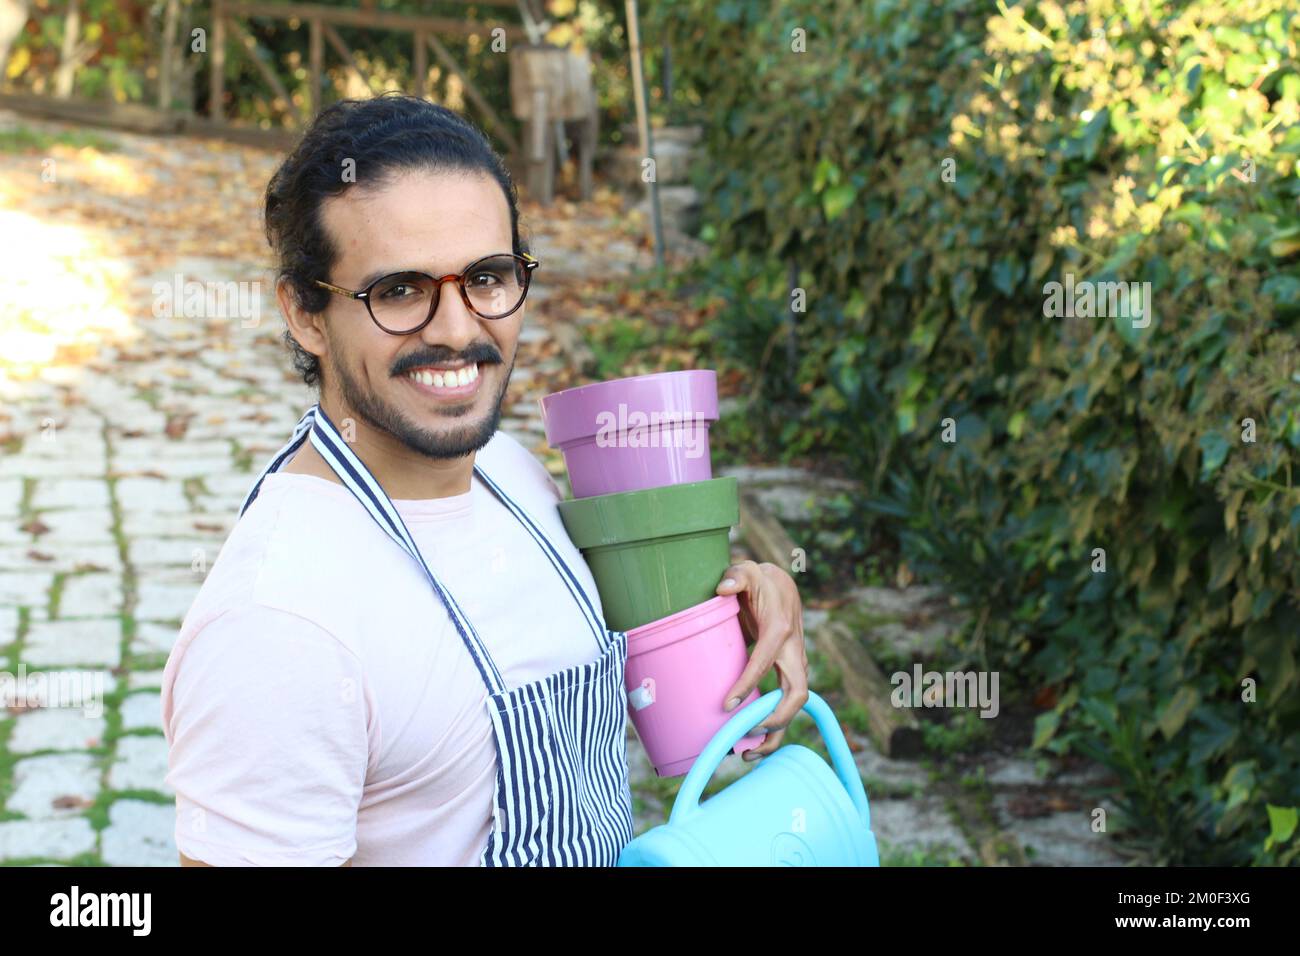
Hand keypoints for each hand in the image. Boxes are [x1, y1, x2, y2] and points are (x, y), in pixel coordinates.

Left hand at [715, 560, 808, 759]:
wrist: (781, 585)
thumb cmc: (759, 580)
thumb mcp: (747, 570)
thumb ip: (735, 576)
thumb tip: (723, 588)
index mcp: (779, 631)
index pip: (764, 664)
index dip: (747, 686)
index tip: (727, 706)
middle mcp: (792, 652)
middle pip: (795, 695)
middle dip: (774, 721)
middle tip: (744, 737)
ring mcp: (793, 665)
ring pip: (793, 707)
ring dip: (775, 734)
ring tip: (746, 755)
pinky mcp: (788, 673)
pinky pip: (784, 704)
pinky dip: (772, 726)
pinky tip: (750, 742)